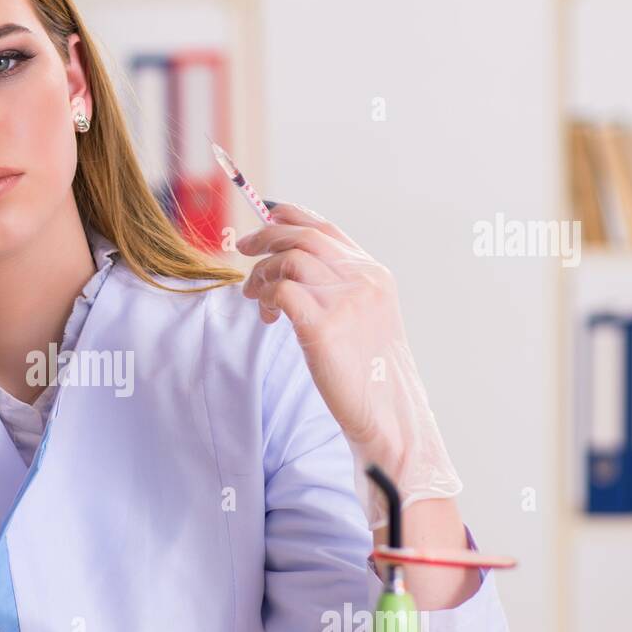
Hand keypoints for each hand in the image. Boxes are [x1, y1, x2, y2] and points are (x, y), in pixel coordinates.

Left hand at [236, 201, 460, 527]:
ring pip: (287, 261)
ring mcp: (345, 300)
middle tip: (242, 251)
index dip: (292, 216)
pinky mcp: (323, 327)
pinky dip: (265, 298)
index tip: (266, 217)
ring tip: (255, 297)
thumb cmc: (371, 374)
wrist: (389, 415)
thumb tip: (296, 268)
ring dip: (261, 274)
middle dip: (265, 237)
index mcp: (373, 274)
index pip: (326, 229)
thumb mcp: (364, 320)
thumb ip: (339, 289)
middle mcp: (362, 279)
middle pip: (302, 237)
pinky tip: (268, 318)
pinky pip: (280, 291)